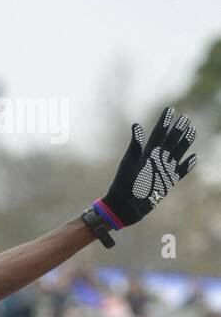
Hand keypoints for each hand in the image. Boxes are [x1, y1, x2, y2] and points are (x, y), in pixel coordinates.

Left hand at [96, 106, 196, 231]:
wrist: (124, 207)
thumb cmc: (123, 184)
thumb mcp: (129, 162)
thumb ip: (135, 144)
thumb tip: (136, 125)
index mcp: (146, 153)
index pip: (157, 134)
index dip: (164, 121)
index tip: (170, 109)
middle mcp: (155, 161)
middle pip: (169, 142)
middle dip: (177, 130)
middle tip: (185, 118)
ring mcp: (161, 172)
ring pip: (176, 154)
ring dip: (184, 143)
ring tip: (192, 131)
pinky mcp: (166, 184)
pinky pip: (179, 173)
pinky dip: (187, 166)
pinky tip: (193, 157)